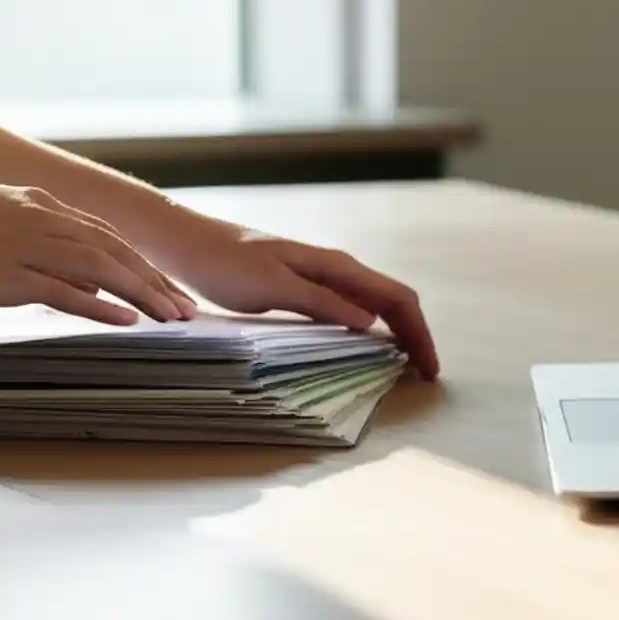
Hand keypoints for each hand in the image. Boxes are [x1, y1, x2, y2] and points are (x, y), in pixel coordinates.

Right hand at [0, 183, 195, 324]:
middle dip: (156, 280)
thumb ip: (52, 254)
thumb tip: (94, 284)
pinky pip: (61, 290)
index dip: (145, 264)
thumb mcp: (11, 233)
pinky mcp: (5, 274)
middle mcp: (41, 220)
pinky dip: (98, 304)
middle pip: (115, 250)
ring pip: (99, 267)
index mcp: (44, 207)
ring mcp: (24, 245)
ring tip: (170, 316)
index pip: (110, 237)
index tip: (172, 290)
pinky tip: (127, 320)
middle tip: (186, 309)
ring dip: (141, 292)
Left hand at [169, 220, 439, 378]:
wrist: (189, 244)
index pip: (397, 298)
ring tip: (407, 368)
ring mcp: (325, 281)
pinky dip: (371, 334)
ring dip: (397, 335)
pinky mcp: (309, 291)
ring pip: (377, 308)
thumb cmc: (225, 263)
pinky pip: (353, 313)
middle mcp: (338, 271)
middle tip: (425, 375)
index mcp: (337, 267)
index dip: (419, 333)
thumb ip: (322, 303)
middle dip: (416, 337)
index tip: (429, 368)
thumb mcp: (274, 286)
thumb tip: (372, 324)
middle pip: (395, 303)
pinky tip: (368, 352)